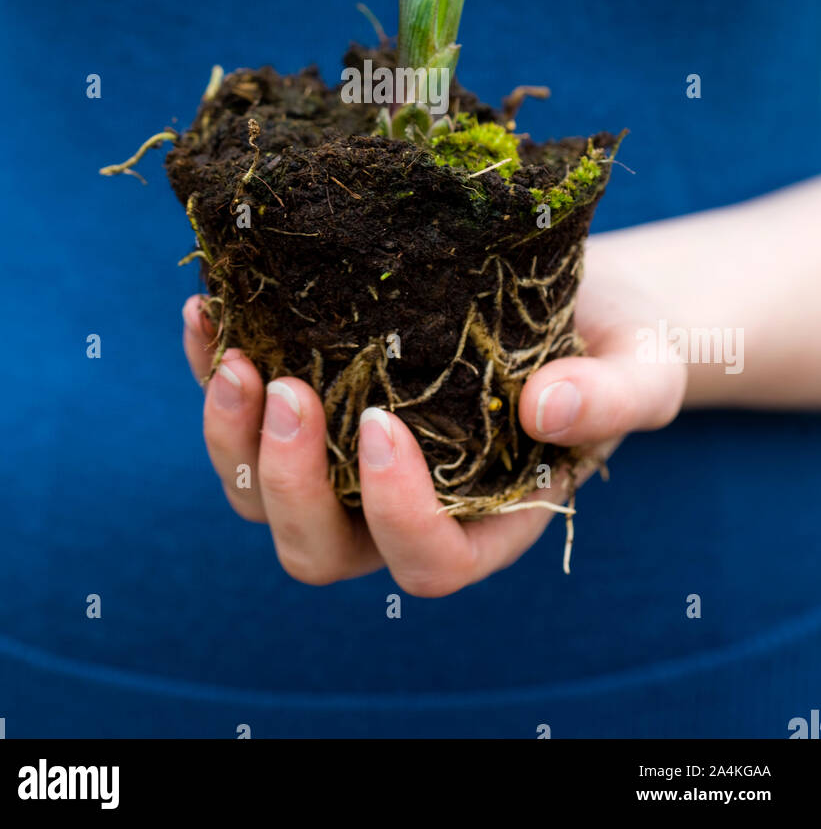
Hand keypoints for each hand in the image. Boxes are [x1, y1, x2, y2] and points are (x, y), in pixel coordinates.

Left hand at [181, 250, 686, 594]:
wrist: (571, 291)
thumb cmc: (613, 338)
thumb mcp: (646, 362)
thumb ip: (617, 396)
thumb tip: (546, 412)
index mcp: (488, 518)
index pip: (430, 561)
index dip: (395, 513)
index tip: (380, 425)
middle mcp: (404, 507)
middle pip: (320, 547)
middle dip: (285, 482)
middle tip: (285, 388)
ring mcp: (348, 462)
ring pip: (260, 495)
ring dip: (231, 436)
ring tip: (235, 353)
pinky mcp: (315, 402)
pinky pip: (243, 413)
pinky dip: (213, 370)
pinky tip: (205, 311)